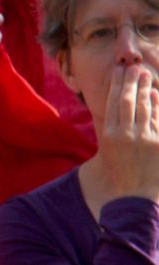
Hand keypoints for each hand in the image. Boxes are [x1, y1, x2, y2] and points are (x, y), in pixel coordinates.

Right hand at [96, 64, 158, 203]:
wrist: (134, 196)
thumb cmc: (121, 171)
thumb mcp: (109, 149)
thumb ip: (114, 127)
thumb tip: (121, 104)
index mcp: (110, 135)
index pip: (114, 103)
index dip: (117, 85)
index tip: (120, 71)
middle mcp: (125, 135)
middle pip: (129, 101)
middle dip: (132, 82)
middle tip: (136, 68)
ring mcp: (144, 140)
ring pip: (145, 108)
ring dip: (145, 90)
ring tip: (146, 76)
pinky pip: (158, 120)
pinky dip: (157, 106)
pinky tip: (156, 95)